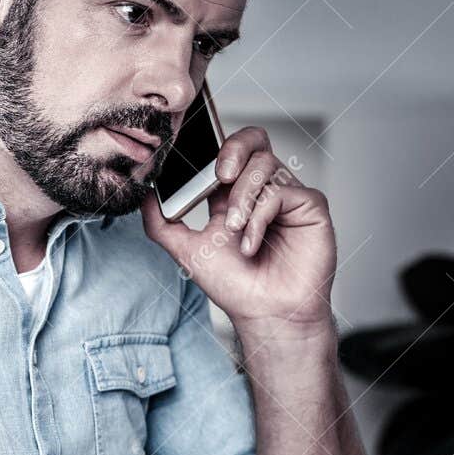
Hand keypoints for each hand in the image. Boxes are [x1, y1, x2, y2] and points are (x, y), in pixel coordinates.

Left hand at [141, 126, 337, 339]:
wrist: (265, 313)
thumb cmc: (235, 286)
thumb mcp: (186, 250)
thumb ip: (160, 223)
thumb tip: (143, 195)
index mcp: (233, 195)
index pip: (227, 152)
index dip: (212, 146)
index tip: (192, 159)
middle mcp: (262, 191)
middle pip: (254, 141)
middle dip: (233, 149)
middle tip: (219, 175)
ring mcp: (288, 196)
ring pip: (265, 165)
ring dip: (242, 197)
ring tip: (233, 229)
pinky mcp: (310, 206)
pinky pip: (282, 191)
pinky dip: (260, 216)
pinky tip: (251, 244)